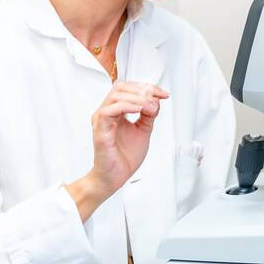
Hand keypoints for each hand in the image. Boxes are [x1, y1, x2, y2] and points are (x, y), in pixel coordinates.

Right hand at [89, 81, 168, 195]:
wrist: (116, 176)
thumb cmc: (124, 156)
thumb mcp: (143, 130)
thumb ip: (149, 115)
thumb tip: (155, 101)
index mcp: (116, 111)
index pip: (128, 89)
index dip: (147, 88)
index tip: (163, 94)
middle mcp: (107, 113)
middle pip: (120, 87)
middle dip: (142, 89)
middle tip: (156, 97)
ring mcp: (102, 121)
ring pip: (115, 96)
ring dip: (136, 98)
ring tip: (150, 106)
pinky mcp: (100, 131)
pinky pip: (108, 111)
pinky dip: (125, 107)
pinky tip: (138, 110)